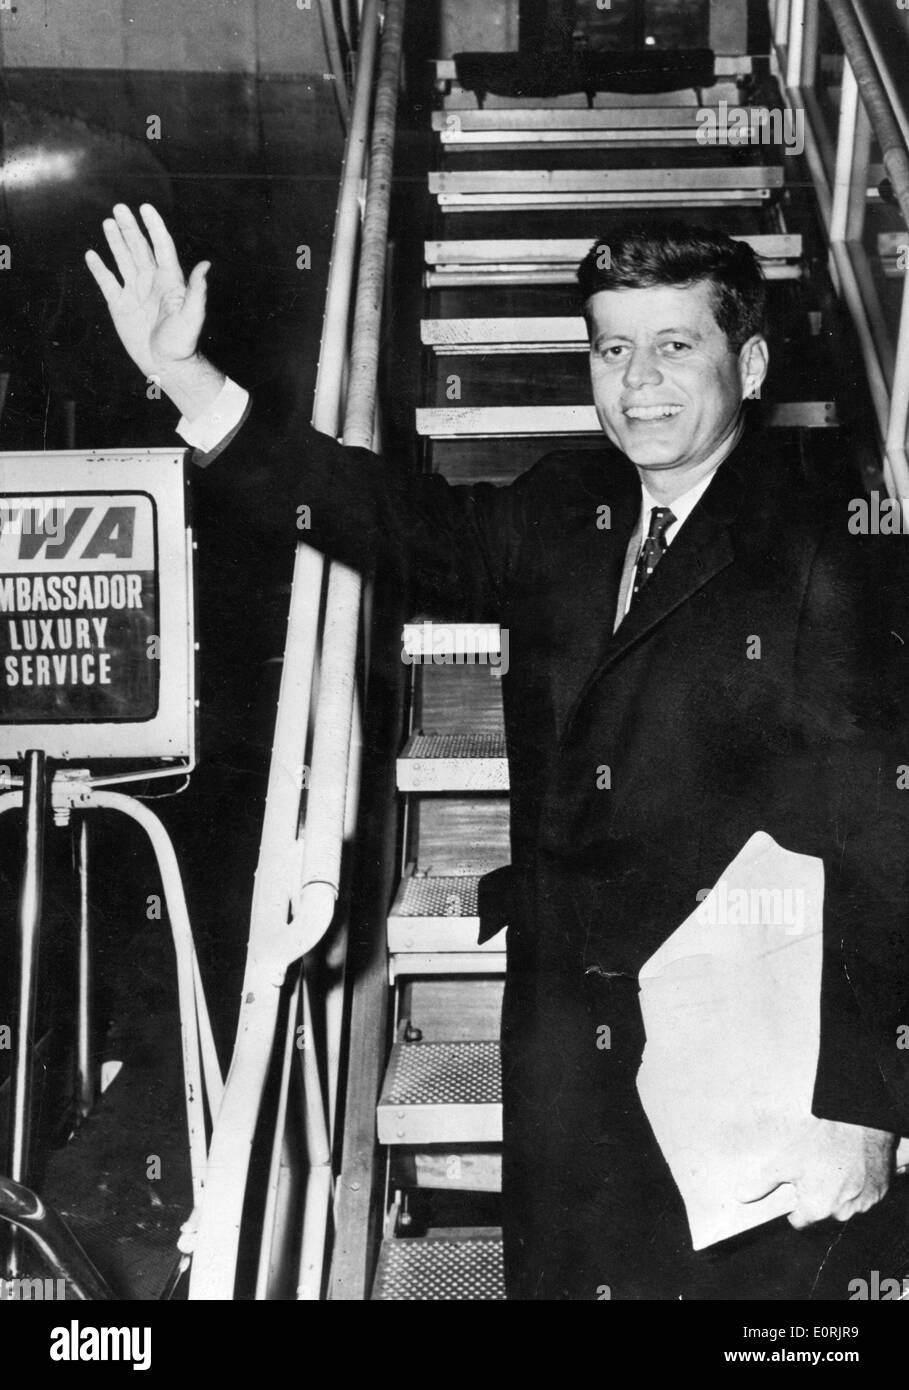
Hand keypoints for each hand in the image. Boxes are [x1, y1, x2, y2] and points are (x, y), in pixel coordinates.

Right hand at [86, 204, 223, 419]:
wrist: (166, 365)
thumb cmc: (182, 343)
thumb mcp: (192, 316)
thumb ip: (197, 290)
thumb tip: (206, 266)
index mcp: (169, 280)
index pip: (161, 246)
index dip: (154, 227)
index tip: (145, 208)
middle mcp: (151, 281)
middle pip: (139, 248)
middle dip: (130, 228)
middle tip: (119, 208)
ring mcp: (135, 292)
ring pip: (123, 260)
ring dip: (116, 241)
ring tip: (108, 222)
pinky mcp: (120, 306)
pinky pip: (107, 282)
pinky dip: (99, 269)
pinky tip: (92, 255)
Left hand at [736, 1118, 895, 1227]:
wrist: (857, 1125)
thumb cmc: (819, 1144)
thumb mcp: (784, 1161)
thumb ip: (762, 1183)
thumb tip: (740, 1197)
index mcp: (816, 1209)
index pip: (800, 1220)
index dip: (795, 1204)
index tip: (797, 1188)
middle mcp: (841, 1213)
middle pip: (823, 1213)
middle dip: (818, 1196)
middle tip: (817, 1171)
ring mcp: (863, 1205)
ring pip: (845, 1205)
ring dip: (840, 1192)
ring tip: (835, 1166)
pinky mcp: (878, 1194)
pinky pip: (864, 1196)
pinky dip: (858, 1186)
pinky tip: (852, 1166)